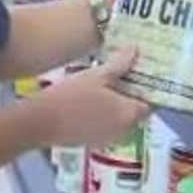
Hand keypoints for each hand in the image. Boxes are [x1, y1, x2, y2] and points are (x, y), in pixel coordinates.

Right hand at [25, 48, 150, 147]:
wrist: (42, 122)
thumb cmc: (72, 96)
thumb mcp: (97, 75)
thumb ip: (120, 64)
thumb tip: (135, 50)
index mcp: (129, 113)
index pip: (150, 103)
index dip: (148, 89)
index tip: (141, 74)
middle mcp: (124, 130)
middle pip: (136, 111)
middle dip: (131, 95)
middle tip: (122, 75)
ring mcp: (109, 139)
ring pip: (120, 119)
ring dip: (117, 106)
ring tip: (105, 86)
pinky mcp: (94, 142)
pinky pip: (107, 126)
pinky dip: (105, 115)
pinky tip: (91, 101)